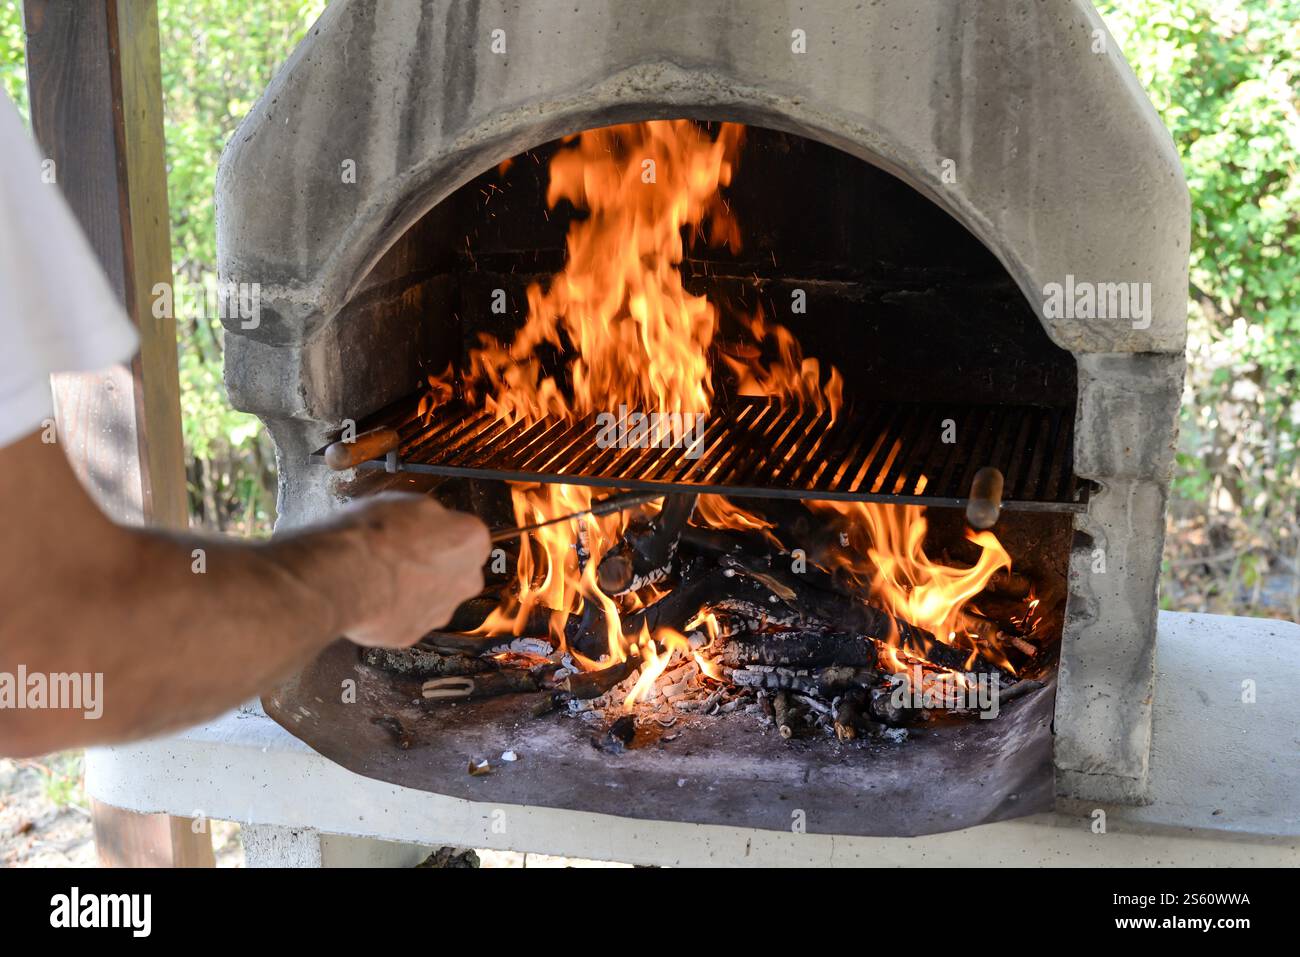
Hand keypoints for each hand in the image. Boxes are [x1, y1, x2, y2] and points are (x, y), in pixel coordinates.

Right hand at [324, 494, 490, 647]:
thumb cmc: (373, 534)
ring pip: (431, 596)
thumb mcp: (406, 501)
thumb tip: (426, 522)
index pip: (465, 534)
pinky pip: (406, 618)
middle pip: (455, 570)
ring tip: (378, 575)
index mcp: (472, 539)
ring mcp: (442, 611)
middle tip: (400, 554)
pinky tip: (370, 596)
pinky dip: (391, 609)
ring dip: (412, 588)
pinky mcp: (414, 634)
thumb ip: (428, 517)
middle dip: (432, 564)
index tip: (421, 531)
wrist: (343, 576)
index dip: (439, 531)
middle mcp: (466, 579)